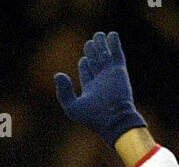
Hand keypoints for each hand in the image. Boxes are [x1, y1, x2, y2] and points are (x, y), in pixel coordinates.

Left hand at [54, 31, 145, 145]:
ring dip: (102, 44)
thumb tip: (58, 75)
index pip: (86, 69)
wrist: (114, 119)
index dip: (84, 62)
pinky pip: (117, 54)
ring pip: (105, 55)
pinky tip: (112, 35)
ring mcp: (110, 75)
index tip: (84, 60)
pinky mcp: (119, 71)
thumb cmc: (93, 118)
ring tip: (99, 35)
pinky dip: (115, 44)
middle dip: (92, 50)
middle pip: (95, 60)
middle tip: (90, 43)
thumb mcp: (72, 108)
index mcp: (90, 88)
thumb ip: (63, 92)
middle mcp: (101, 80)